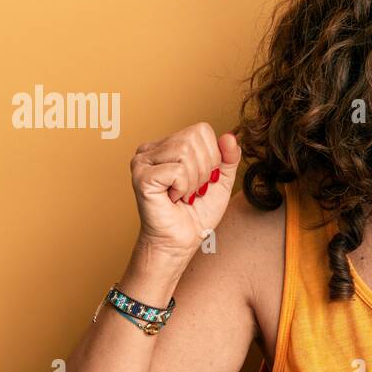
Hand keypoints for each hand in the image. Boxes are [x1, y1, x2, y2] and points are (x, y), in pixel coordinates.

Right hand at [129, 122, 242, 260]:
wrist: (181, 241)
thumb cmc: (198, 213)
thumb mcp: (221, 180)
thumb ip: (229, 157)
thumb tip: (230, 136)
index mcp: (169, 145)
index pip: (202, 130)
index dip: (213, 156)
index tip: (203, 180)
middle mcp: (151, 148)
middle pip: (193, 139)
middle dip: (204, 170)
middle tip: (192, 191)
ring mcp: (142, 161)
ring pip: (185, 153)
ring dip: (193, 182)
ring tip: (182, 195)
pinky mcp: (141, 176)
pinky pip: (178, 171)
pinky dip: (183, 189)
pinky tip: (172, 199)